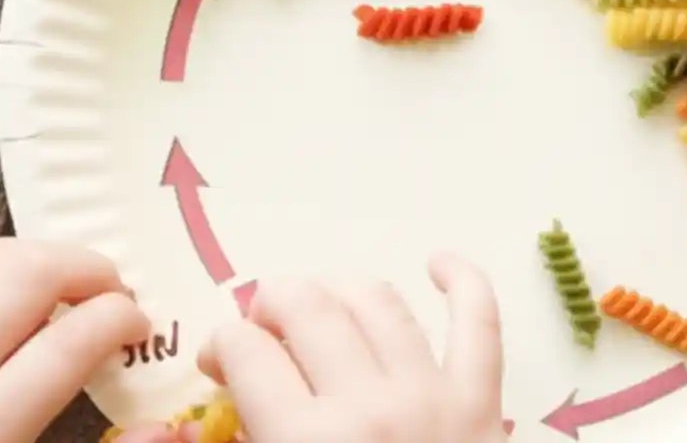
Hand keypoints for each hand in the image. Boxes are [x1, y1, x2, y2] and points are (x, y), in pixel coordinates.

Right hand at [197, 254, 506, 442]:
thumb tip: (205, 421)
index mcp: (304, 441)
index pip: (246, 351)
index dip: (220, 344)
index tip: (219, 362)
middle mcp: (367, 405)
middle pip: (305, 308)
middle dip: (269, 303)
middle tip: (261, 329)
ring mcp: (430, 397)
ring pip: (375, 302)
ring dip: (337, 288)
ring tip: (317, 302)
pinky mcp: (482, 404)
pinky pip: (479, 322)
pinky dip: (464, 280)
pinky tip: (439, 262)